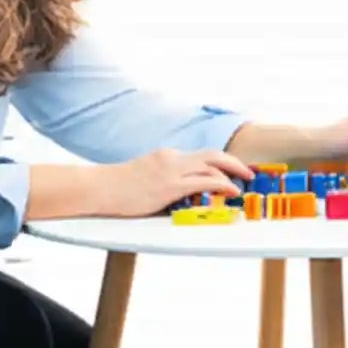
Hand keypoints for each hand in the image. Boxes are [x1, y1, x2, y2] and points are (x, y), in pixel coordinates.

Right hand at [103, 148, 253, 216]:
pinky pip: (205, 180)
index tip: (231, 170)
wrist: (99, 188)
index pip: (199, 156)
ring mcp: (172, 170)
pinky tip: (232, 191)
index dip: (219, 163)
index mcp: (166, 156)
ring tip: (243, 184)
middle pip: (212, 154)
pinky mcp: (170, 185)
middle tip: (248, 172)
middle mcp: (172, 158)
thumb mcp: (144, 177)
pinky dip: (223, 184)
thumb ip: (162, 180)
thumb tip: (176, 193)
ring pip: (212, 164)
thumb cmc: (116, 188)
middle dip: (233, 162)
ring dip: (232, 173)